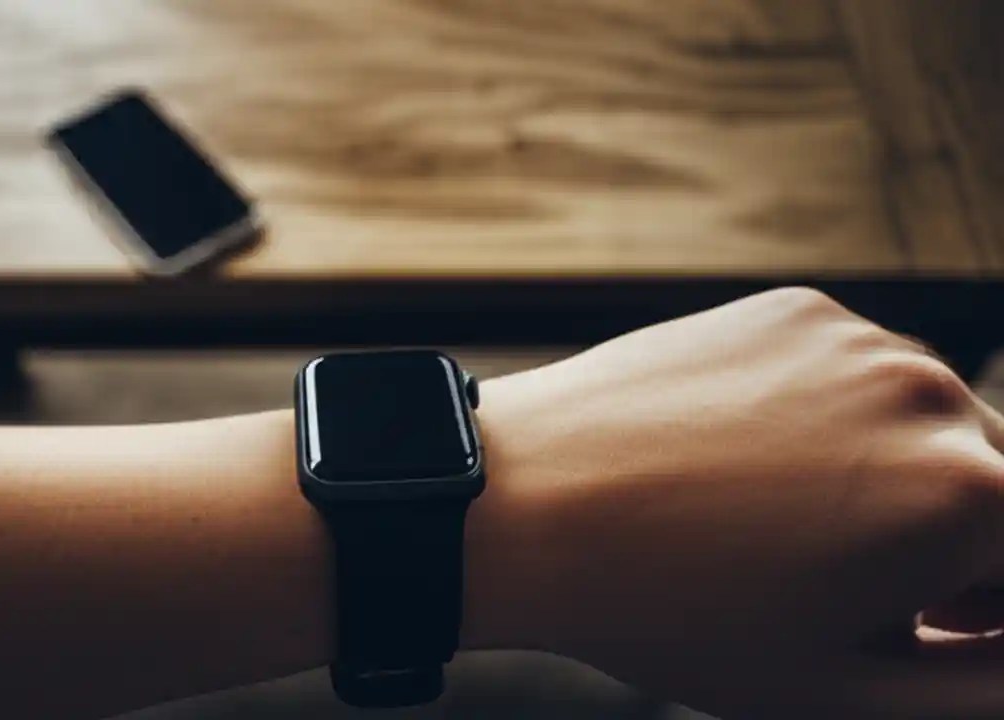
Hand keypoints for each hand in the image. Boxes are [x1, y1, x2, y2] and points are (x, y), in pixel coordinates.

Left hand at [472, 287, 1003, 718]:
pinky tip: (760, 467)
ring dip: (905, 480)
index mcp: (966, 494)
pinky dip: (840, 422)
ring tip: (807, 537)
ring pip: (930, 423)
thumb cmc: (673, 612)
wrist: (524, 503)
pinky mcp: (796, 310)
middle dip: (967, 551)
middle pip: (998, 486)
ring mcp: (857, 337)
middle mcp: (928, 391)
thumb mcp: (843, 689)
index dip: (993, 613)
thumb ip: (977, 686)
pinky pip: (856, 374)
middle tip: (886, 605)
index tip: (946, 632)